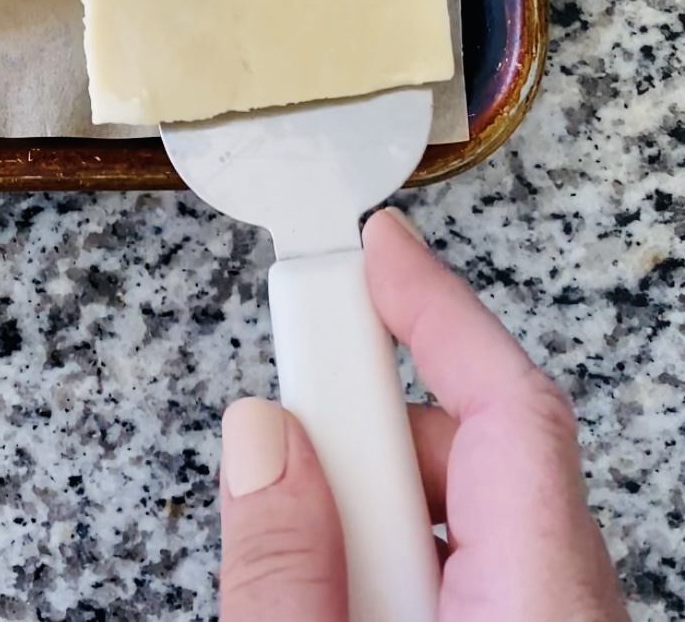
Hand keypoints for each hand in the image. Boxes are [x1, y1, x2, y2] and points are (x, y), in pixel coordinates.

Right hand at [218, 208, 628, 620]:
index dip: (438, 308)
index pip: (511, 407)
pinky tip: (328, 597)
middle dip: (373, 422)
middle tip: (280, 425)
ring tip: (288, 558)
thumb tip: (260, 438)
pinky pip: (474, 579)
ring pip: (471, 520)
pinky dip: (399, 560)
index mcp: (540, 603)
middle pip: (481, 457)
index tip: (376, 242)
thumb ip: (287, 571)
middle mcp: (568, 615)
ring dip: (376, 504)